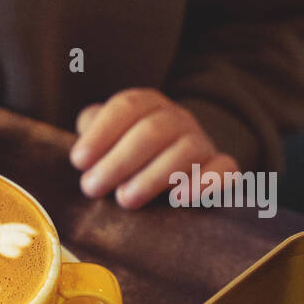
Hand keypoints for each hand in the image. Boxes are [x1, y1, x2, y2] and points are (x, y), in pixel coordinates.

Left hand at [69, 88, 239, 208]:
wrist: (175, 159)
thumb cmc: (129, 150)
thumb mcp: (108, 135)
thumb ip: (92, 131)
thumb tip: (82, 150)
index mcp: (147, 103)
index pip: (126, 106)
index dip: (100, 133)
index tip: (78, 161)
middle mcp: (177, 117)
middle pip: (152, 130)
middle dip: (118, 160)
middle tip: (92, 188)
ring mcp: (202, 140)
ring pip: (186, 150)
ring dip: (153, 176)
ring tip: (125, 199)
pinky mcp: (221, 166)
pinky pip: (224, 168)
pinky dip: (206, 182)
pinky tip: (179, 199)